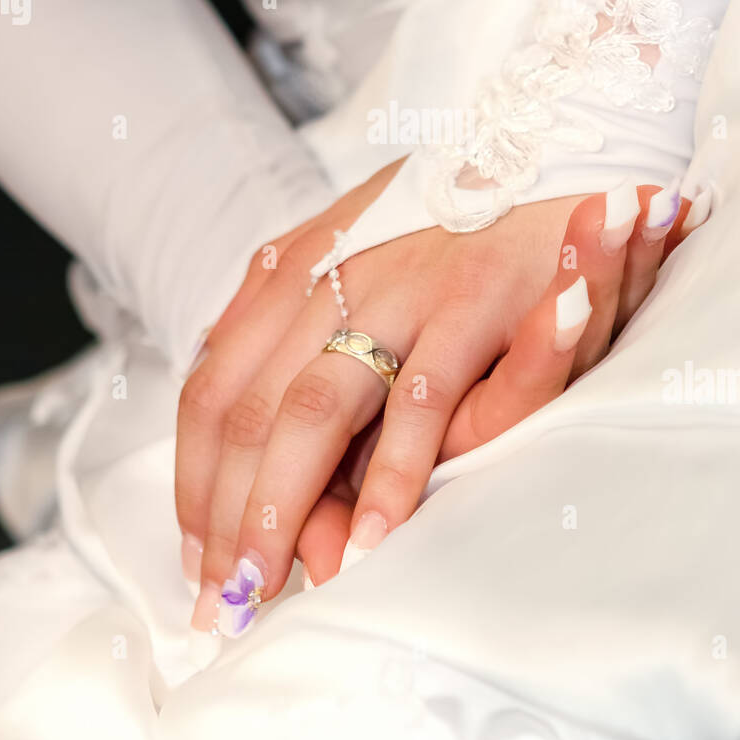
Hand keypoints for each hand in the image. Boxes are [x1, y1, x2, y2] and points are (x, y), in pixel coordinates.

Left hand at [178, 173, 698, 642]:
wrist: (545, 141)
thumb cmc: (450, 224)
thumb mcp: (359, 271)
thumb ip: (316, 358)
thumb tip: (289, 480)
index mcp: (290, 271)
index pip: (213, 388)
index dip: (195, 478)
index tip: (195, 552)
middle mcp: (328, 276)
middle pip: (246, 411)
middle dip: (221, 513)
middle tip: (218, 598)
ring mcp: (397, 285)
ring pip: (310, 410)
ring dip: (279, 507)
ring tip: (266, 584)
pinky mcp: (470, 297)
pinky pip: (417, 401)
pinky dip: (392, 478)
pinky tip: (375, 539)